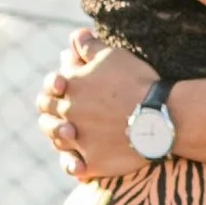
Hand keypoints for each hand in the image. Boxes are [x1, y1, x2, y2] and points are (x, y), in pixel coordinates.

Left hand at [39, 33, 156, 178]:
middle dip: (50, 114)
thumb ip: (88, 46)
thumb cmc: (136, 81)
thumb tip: (74, 36)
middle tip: (62, 114)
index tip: (63, 88)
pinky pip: (76, 168)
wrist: (159, 115)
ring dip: (59, 138)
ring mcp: (79, 141)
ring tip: (70, 135)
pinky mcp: (92, 163)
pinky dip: (74, 166)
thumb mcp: (112, 55)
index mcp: (70, 87)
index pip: (49, 88)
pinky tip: (78, 164)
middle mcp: (69, 114)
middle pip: (47, 116)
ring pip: (58, 142)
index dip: (54, 88)